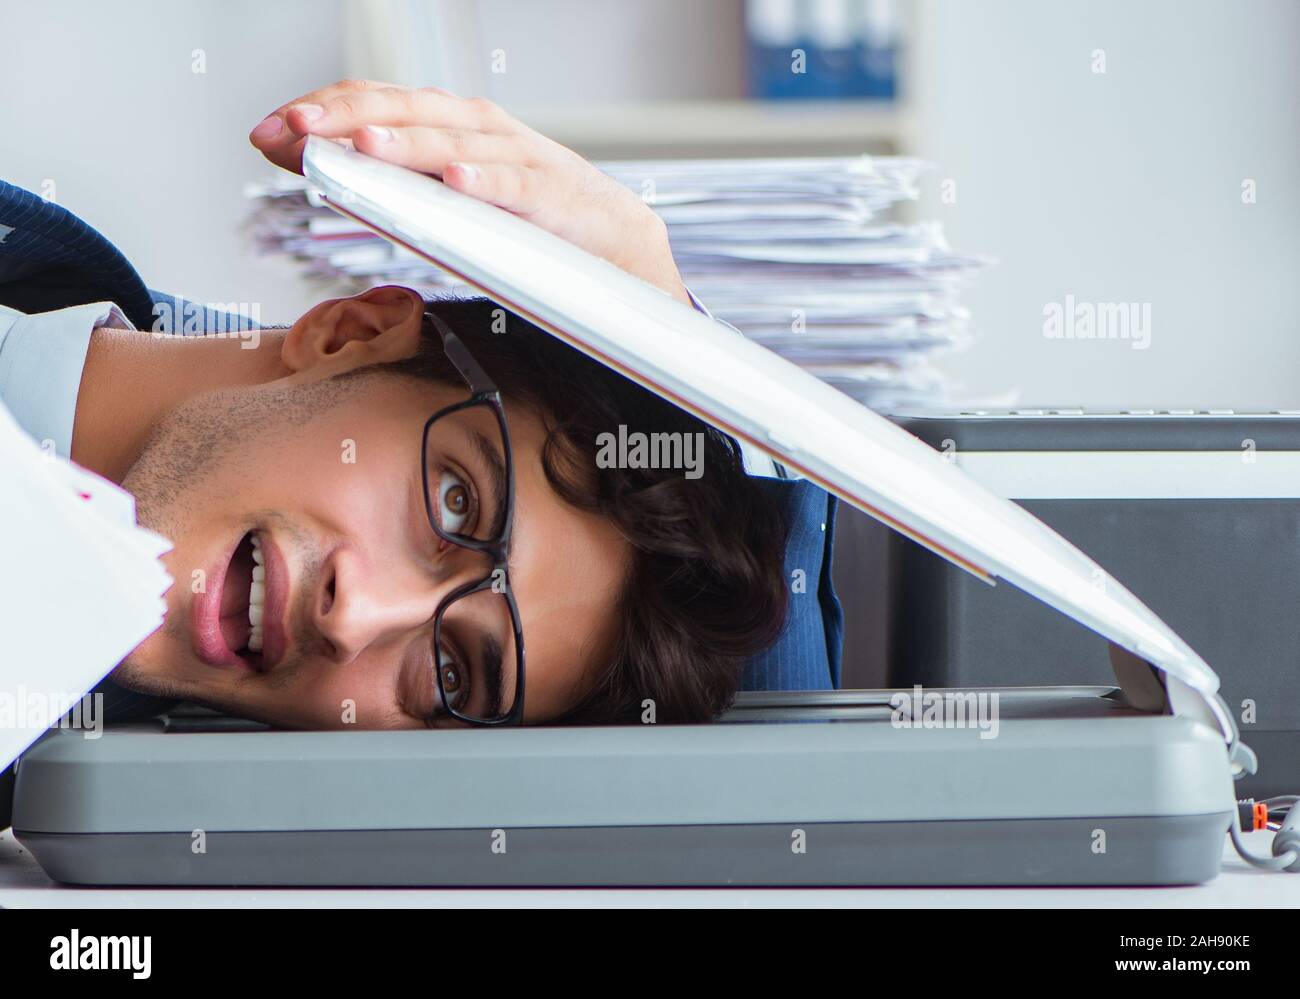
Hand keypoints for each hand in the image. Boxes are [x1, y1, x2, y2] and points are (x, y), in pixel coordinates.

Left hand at [250, 80, 688, 302]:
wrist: (611, 235)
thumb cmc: (521, 213)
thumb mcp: (444, 190)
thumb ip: (381, 173)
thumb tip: (299, 156)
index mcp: (447, 121)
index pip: (374, 101)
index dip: (320, 110)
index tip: (267, 131)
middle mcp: (478, 128)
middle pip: (405, 112)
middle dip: (345, 117)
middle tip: (296, 128)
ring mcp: (517, 158)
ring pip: (454, 144)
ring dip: (405, 144)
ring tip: (363, 148)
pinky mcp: (552, 196)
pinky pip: (515, 188)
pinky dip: (484, 182)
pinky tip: (455, 182)